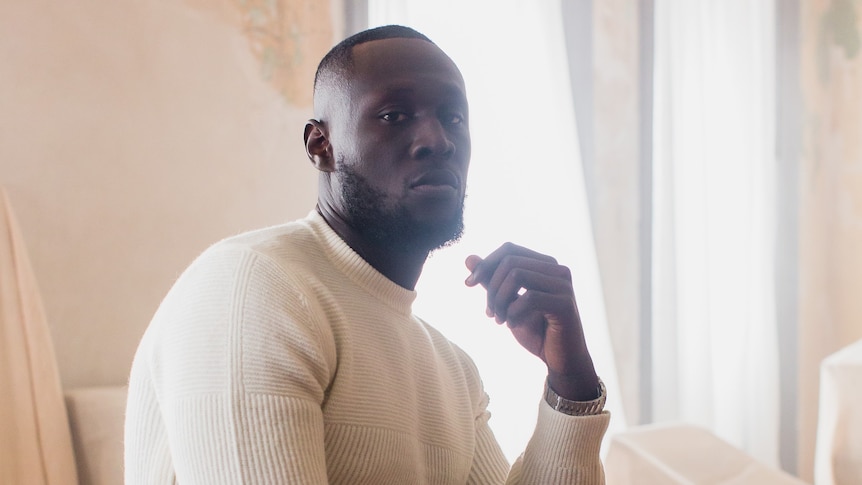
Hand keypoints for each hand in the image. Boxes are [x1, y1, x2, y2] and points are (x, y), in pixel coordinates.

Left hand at [464, 243, 598, 400]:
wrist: (561, 360)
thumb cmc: (537, 331)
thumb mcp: (507, 303)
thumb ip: (491, 281)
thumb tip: (469, 258)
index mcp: (545, 265)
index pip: (509, 249)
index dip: (485, 264)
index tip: (468, 284)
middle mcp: (557, 270)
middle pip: (510, 261)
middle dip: (491, 287)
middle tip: (490, 312)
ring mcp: (563, 285)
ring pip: (516, 275)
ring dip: (500, 300)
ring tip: (499, 319)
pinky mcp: (565, 304)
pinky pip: (529, 298)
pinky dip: (513, 313)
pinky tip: (513, 325)